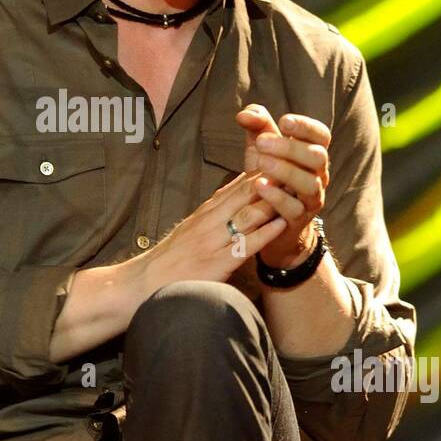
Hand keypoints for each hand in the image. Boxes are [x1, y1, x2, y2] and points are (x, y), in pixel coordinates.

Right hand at [137, 171, 288, 295]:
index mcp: (205, 212)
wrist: (145, 282)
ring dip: (272, 200)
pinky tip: (282, 224)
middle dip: (270, 179)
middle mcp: (209, 221)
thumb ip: (214, 212)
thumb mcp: (191, 227)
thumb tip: (237, 193)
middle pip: (244, 193)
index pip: (236, 185)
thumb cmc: (171, 258)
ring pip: (247, 214)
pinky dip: (265, 233)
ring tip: (295, 188)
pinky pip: (245, 244)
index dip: (260, 171)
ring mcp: (213, 241)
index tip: (281, 158)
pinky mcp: (217, 262)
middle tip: (295, 164)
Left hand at [234, 104, 329, 268]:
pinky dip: (277, 197)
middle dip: (291, 148)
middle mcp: (318, 175)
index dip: (306, 127)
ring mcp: (312, 198)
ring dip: (286, 171)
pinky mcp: (299, 219)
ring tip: (261, 163)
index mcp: (312, 153)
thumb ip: (256, 127)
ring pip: (310, 184)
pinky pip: (294, 208)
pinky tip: (259, 185)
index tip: (283, 121)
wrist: (268, 218)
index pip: (321, 135)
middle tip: (262, 142)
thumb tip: (243, 114)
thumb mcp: (262, 148)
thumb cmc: (268, 175)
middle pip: (317, 158)